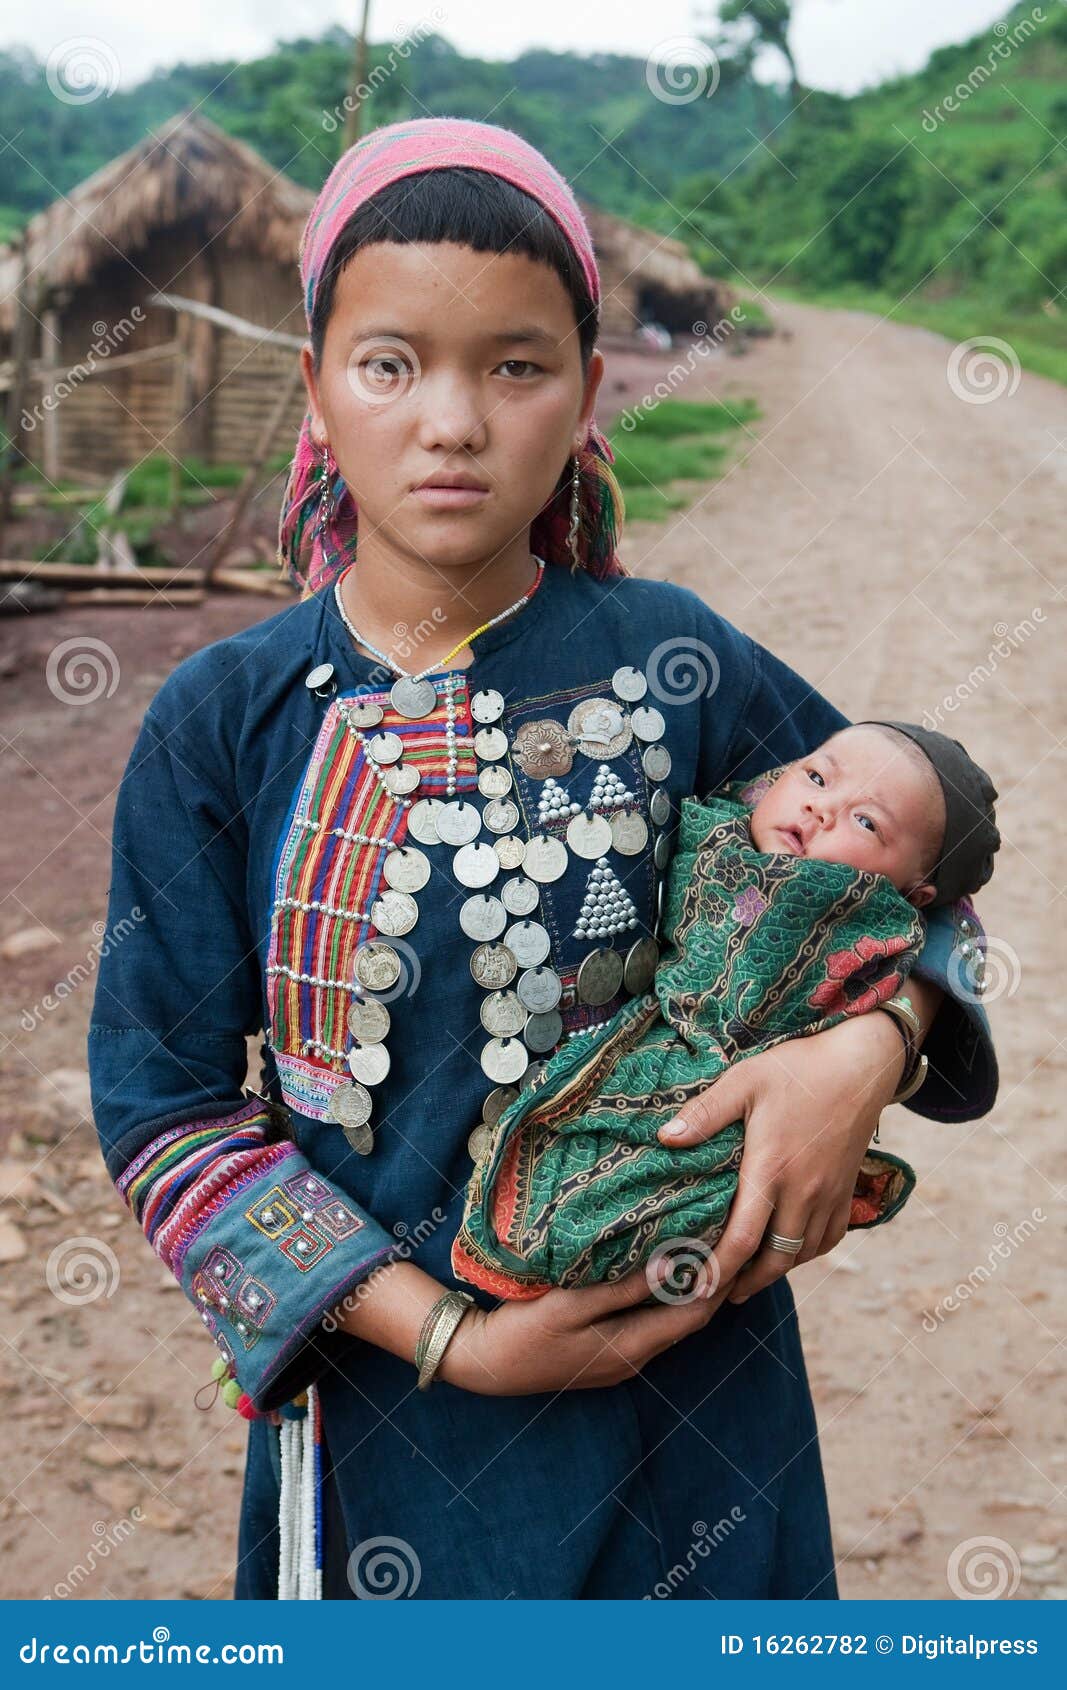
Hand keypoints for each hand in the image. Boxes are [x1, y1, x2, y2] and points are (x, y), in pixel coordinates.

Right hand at [437, 1261, 719, 1394]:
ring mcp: (620, 1358)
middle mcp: (635, 1357)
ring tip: (698, 1243)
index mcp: (632, 1347)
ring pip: (669, 1319)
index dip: (719, 1277)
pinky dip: (662, 1294)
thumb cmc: (523, 1332)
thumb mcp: (570, 1305)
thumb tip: (674, 1267)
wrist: (482, 1364)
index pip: (695, 1313)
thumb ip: (623, 1288)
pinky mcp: (605, 1352)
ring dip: (687, 1287)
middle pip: (688, 1317)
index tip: (731, 1237)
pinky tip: (658, 1268)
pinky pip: (648, 1321)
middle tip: (723, 1233)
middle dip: (711, 1280)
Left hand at [656, 1010, 907, 1308]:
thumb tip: (664, 1138)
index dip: (719, 1270)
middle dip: (745, 1283)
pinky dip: (806, 1252)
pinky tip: (788, 1250)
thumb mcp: (744, 1081)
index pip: (743, 1238)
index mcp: (772, 1168)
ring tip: (746, 1277)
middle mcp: (804, 1191)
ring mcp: (829, 1194)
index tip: (697, 1289)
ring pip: (802, 1253)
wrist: (861, 1065)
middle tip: (717, 1294)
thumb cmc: (797, 1069)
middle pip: (775, 1259)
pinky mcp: (846, 1190)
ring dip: (774, 1270)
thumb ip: (705, 1113)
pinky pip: (829, 1238)